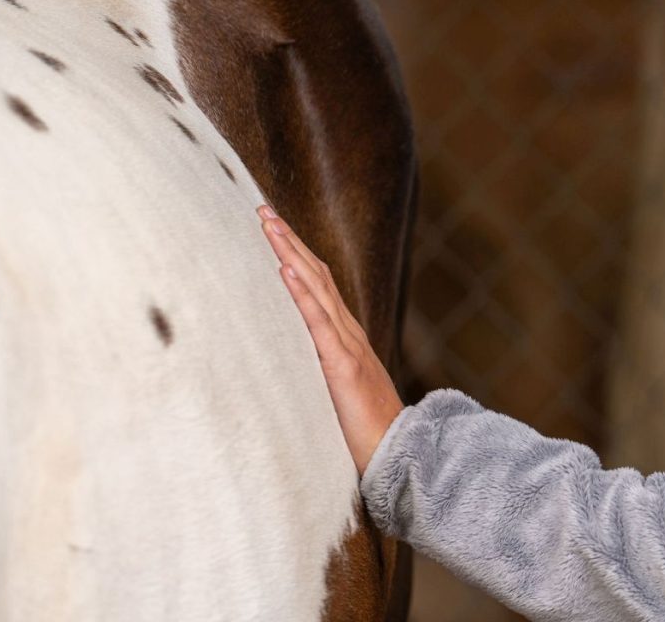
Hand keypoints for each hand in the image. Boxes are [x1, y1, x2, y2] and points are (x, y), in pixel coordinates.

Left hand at [258, 204, 403, 474]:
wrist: (400, 455)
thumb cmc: (368, 432)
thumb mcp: (338, 394)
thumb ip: (321, 374)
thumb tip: (290, 367)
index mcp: (344, 339)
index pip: (317, 287)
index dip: (296, 255)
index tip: (273, 229)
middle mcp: (347, 334)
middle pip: (316, 275)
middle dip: (289, 240)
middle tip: (263, 210)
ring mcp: (347, 346)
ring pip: (316, 288)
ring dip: (291, 252)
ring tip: (269, 225)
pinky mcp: (343, 365)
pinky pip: (319, 322)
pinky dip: (303, 292)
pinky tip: (287, 269)